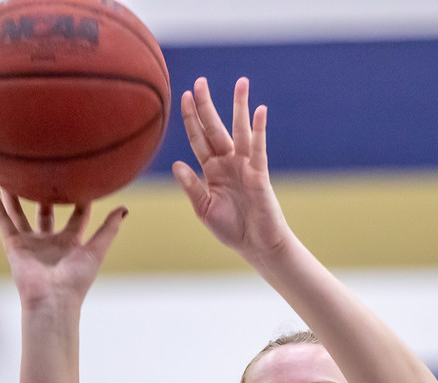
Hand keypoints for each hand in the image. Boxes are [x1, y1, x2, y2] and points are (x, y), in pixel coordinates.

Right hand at [0, 180, 126, 305]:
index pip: (77, 217)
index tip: (83, 179)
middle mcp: (49, 242)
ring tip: (10, 171)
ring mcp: (29, 243)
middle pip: (45, 213)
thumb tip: (124, 208)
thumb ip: (109, 229)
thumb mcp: (96, 250)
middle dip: (45, 194)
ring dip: (14, 193)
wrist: (52, 299)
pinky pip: (1, 218)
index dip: (80, 200)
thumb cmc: (76, 280)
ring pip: (19, 212)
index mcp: (71, 244)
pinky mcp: (12, 243)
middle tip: (45, 172)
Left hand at [172, 77, 290, 263]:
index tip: (184, 95)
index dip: (191, 118)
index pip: (199, 138)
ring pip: (240, 131)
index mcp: (212, 169)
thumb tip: (176, 163)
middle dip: (207, 105)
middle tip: (200, 81)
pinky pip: (259, 149)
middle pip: (215, 128)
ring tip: (241, 83)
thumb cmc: (231, 229)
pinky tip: (260, 112)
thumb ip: (191, 186)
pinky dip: (259, 130)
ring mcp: (245, 166)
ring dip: (240, 106)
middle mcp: (228, 162)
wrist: (256, 245)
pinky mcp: (260, 174)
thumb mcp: (204, 209)